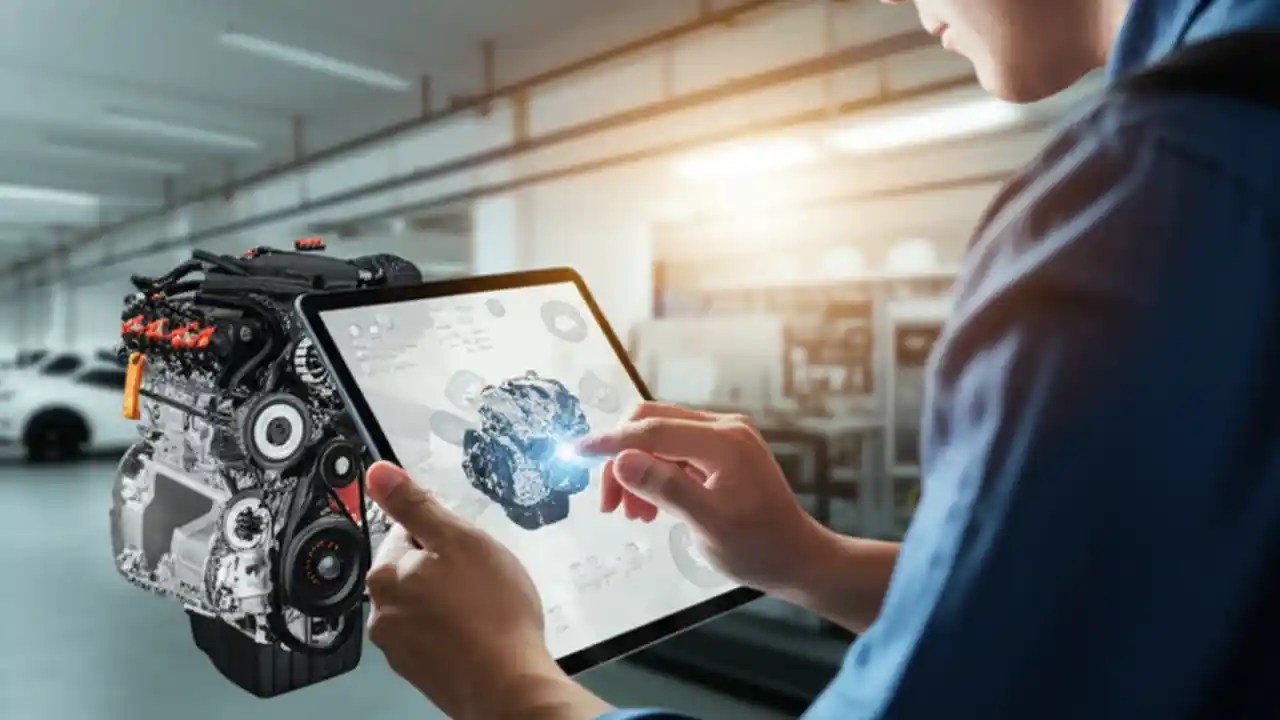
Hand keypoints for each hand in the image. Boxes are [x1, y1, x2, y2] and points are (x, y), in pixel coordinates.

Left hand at [363, 462, 610, 719]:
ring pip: (426, 605)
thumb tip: (377, 471)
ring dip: (452, 601)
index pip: (406, 532)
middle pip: (414, 571)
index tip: (467, 549)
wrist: (508, 685)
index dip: (443, 535)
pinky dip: (457, 631)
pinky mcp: (422, 673)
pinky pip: (437, 637)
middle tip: (482, 578)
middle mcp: (381, 614)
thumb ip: (415, 505)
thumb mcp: (458, 539)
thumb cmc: (491, 611)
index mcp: (385, 575)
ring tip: (486, 608)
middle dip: (446, 569)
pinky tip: (484, 633)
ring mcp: (400, 648)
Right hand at [579, 403, 832, 595]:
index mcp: (723, 441)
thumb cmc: (759, 547)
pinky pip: (676, 452)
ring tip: (632, 514)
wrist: (798, 558)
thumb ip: (665, 489)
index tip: (576, 453)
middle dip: (622, 460)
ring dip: (638, 471)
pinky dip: (656, 475)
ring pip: (660, 439)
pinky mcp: (723, 453)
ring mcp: (725, 439)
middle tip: (609, 503)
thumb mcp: (708, 524)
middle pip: (652, 424)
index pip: (652, 429)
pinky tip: (651, 507)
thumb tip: (622, 461)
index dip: (611, 442)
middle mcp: (724, 429)